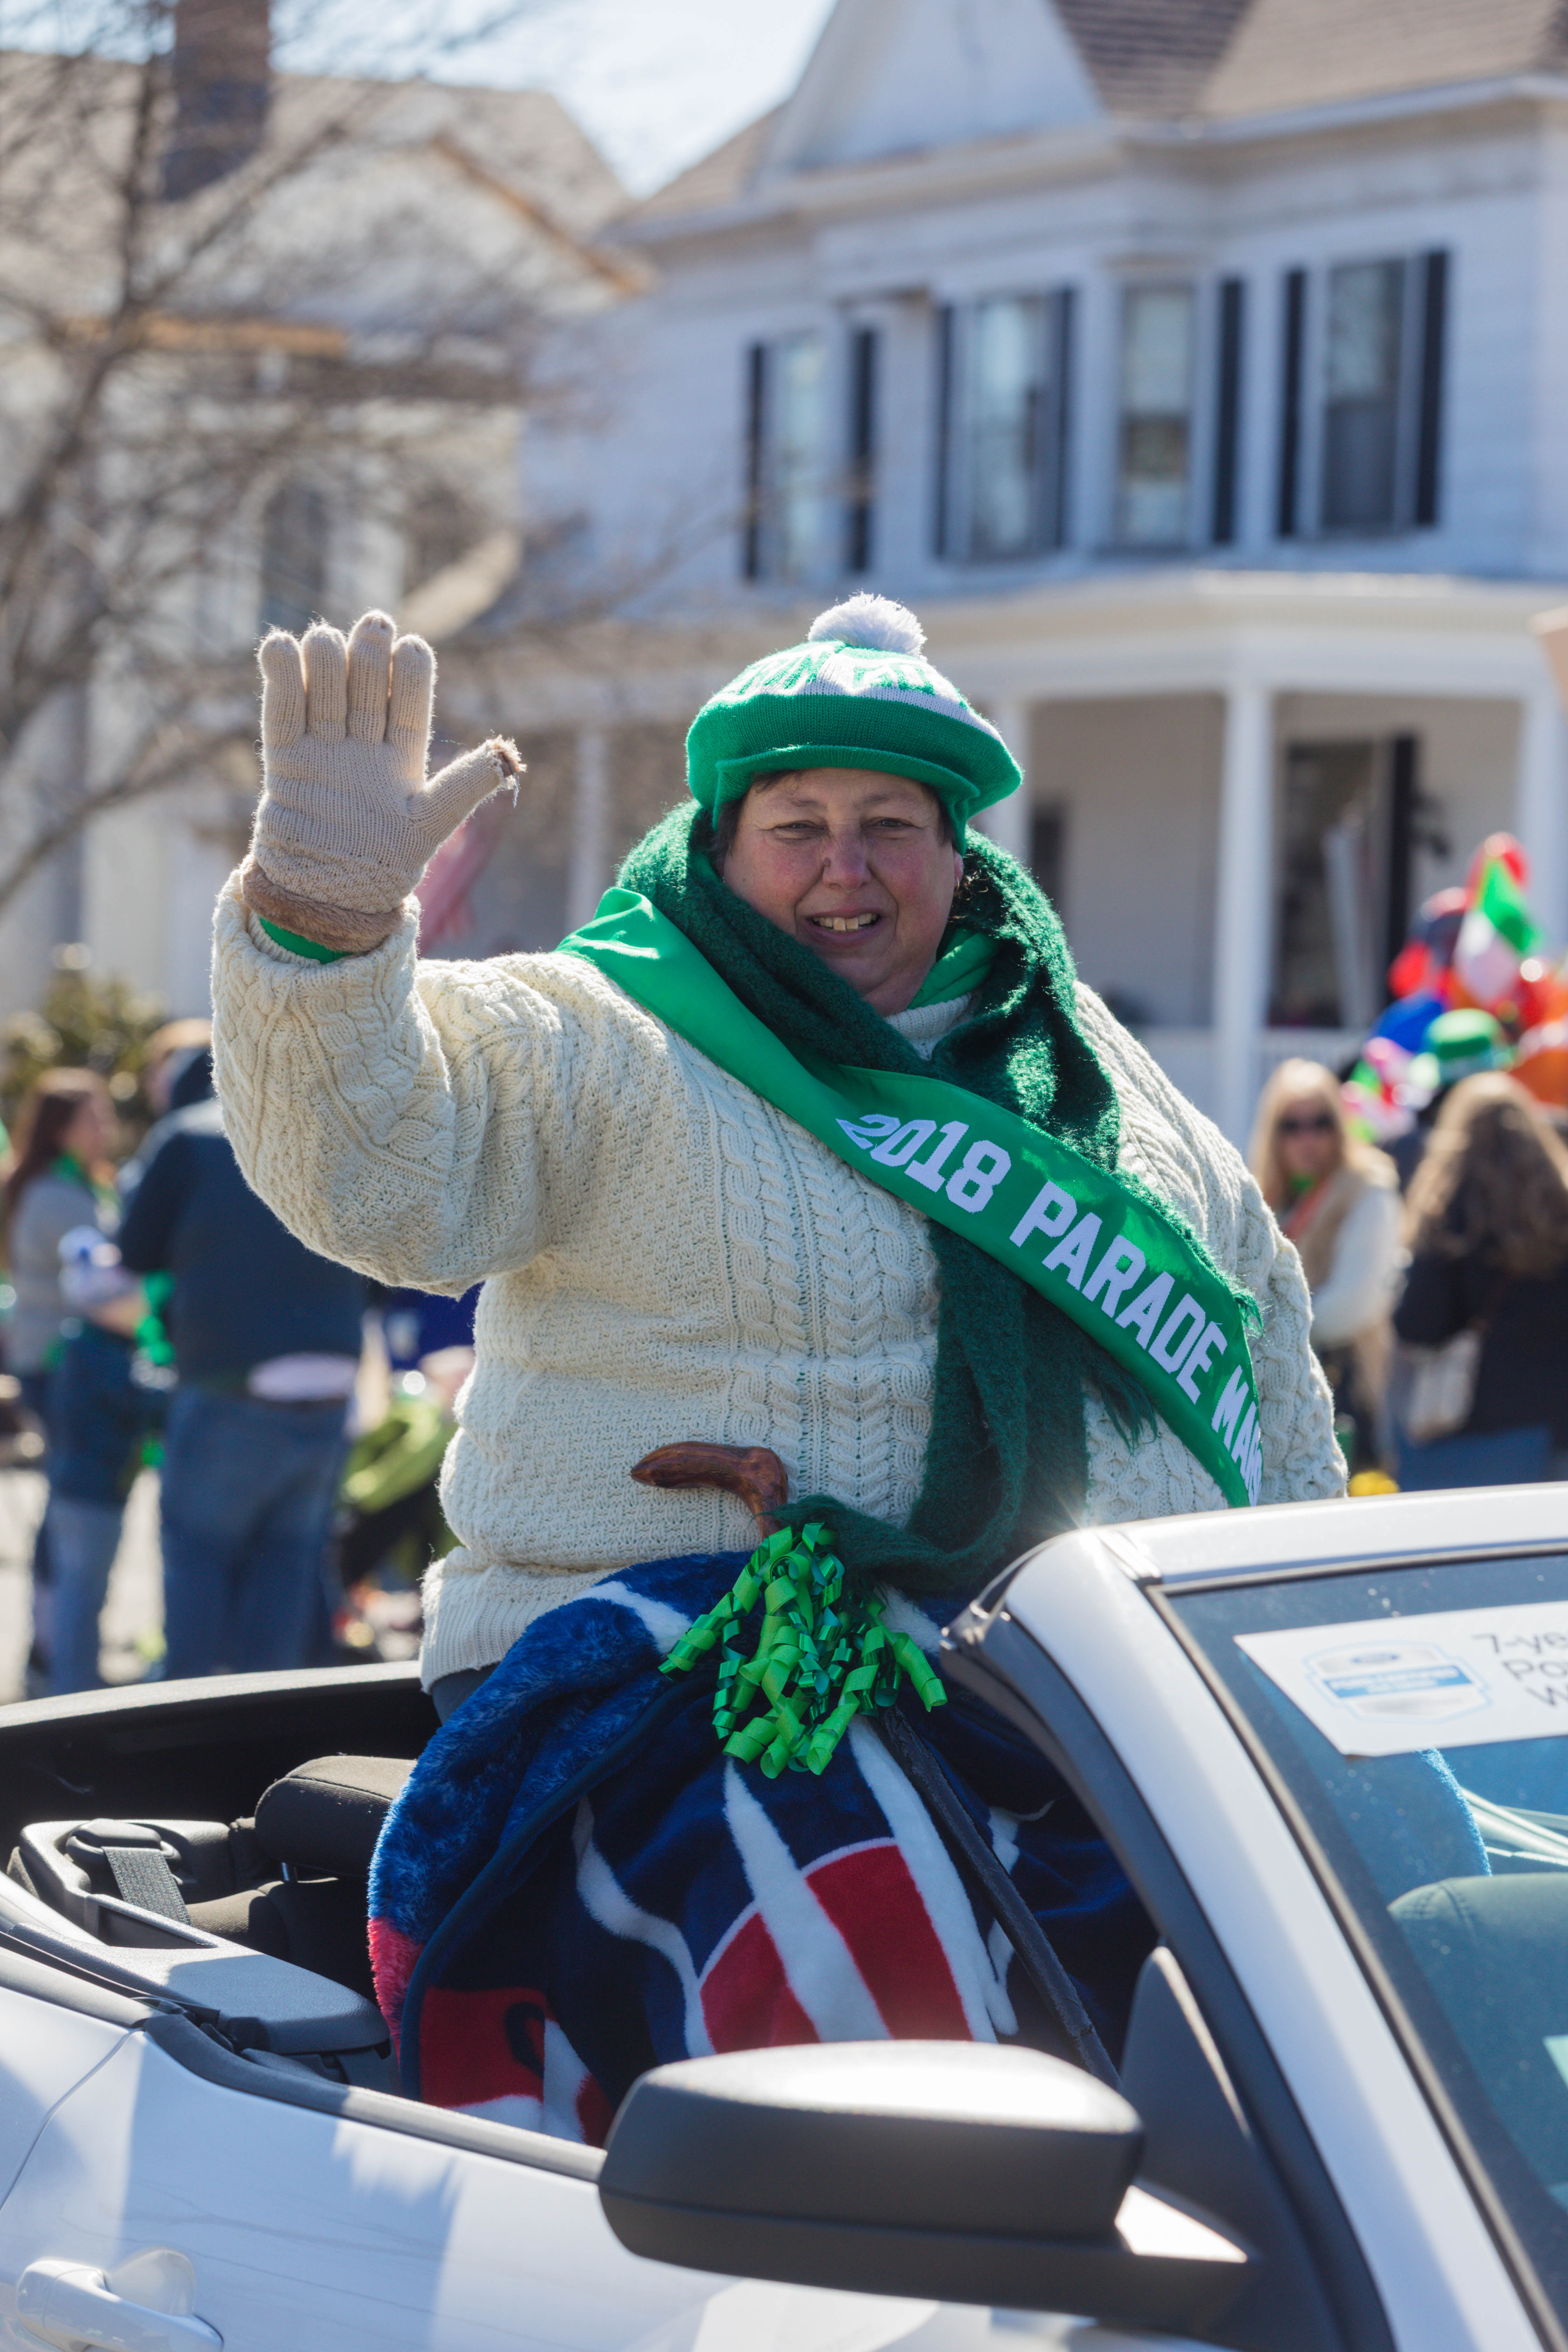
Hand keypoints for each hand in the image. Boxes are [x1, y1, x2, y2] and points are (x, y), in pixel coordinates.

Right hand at [240, 610, 520, 952]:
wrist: (330, 897)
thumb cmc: (387, 866)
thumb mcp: (431, 825)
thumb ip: (464, 788)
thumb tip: (508, 759)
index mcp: (403, 755)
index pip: (408, 702)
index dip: (409, 673)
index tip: (412, 647)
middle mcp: (363, 744)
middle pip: (364, 685)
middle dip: (368, 653)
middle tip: (374, 626)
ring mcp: (323, 748)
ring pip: (324, 690)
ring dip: (327, 659)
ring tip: (327, 641)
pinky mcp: (286, 759)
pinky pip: (282, 712)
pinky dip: (280, 678)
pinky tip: (280, 645)